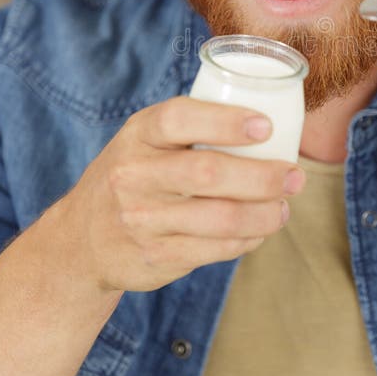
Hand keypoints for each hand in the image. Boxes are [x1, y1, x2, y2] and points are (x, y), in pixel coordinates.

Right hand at [57, 97, 305, 294]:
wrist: (81, 239)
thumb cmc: (133, 175)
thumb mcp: (144, 140)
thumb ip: (190, 128)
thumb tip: (270, 125)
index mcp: (138, 134)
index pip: (179, 118)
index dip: (226, 121)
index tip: (266, 126)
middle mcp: (134, 175)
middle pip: (209, 173)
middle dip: (263, 176)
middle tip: (295, 176)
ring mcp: (143, 219)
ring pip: (220, 218)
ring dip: (264, 214)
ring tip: (284, 207)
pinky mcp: (155, 257)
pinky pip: (214, 250)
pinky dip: (247, 240)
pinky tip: (260, 231)